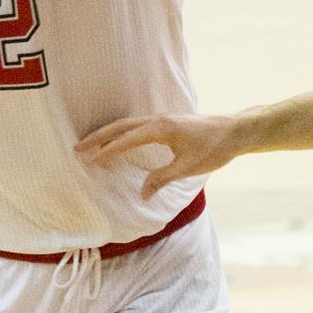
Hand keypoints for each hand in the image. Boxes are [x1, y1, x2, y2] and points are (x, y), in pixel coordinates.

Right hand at [76, 113, 243, 198]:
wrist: (235, 130)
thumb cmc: (214, 148)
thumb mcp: (187, 167)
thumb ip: (162, 179)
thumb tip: (142, 194)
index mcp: (160, 128)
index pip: (125, 140)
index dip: (106, 151)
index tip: (89, 160)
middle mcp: (157, 119)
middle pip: (120, 127)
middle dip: (98, 138)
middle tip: (77, 149)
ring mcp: (161, 118)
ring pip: (126, 124)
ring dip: (107, 134)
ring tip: (90, 145)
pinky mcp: (166, 121)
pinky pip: (136, 125)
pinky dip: (120, 132)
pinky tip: (116, 141)